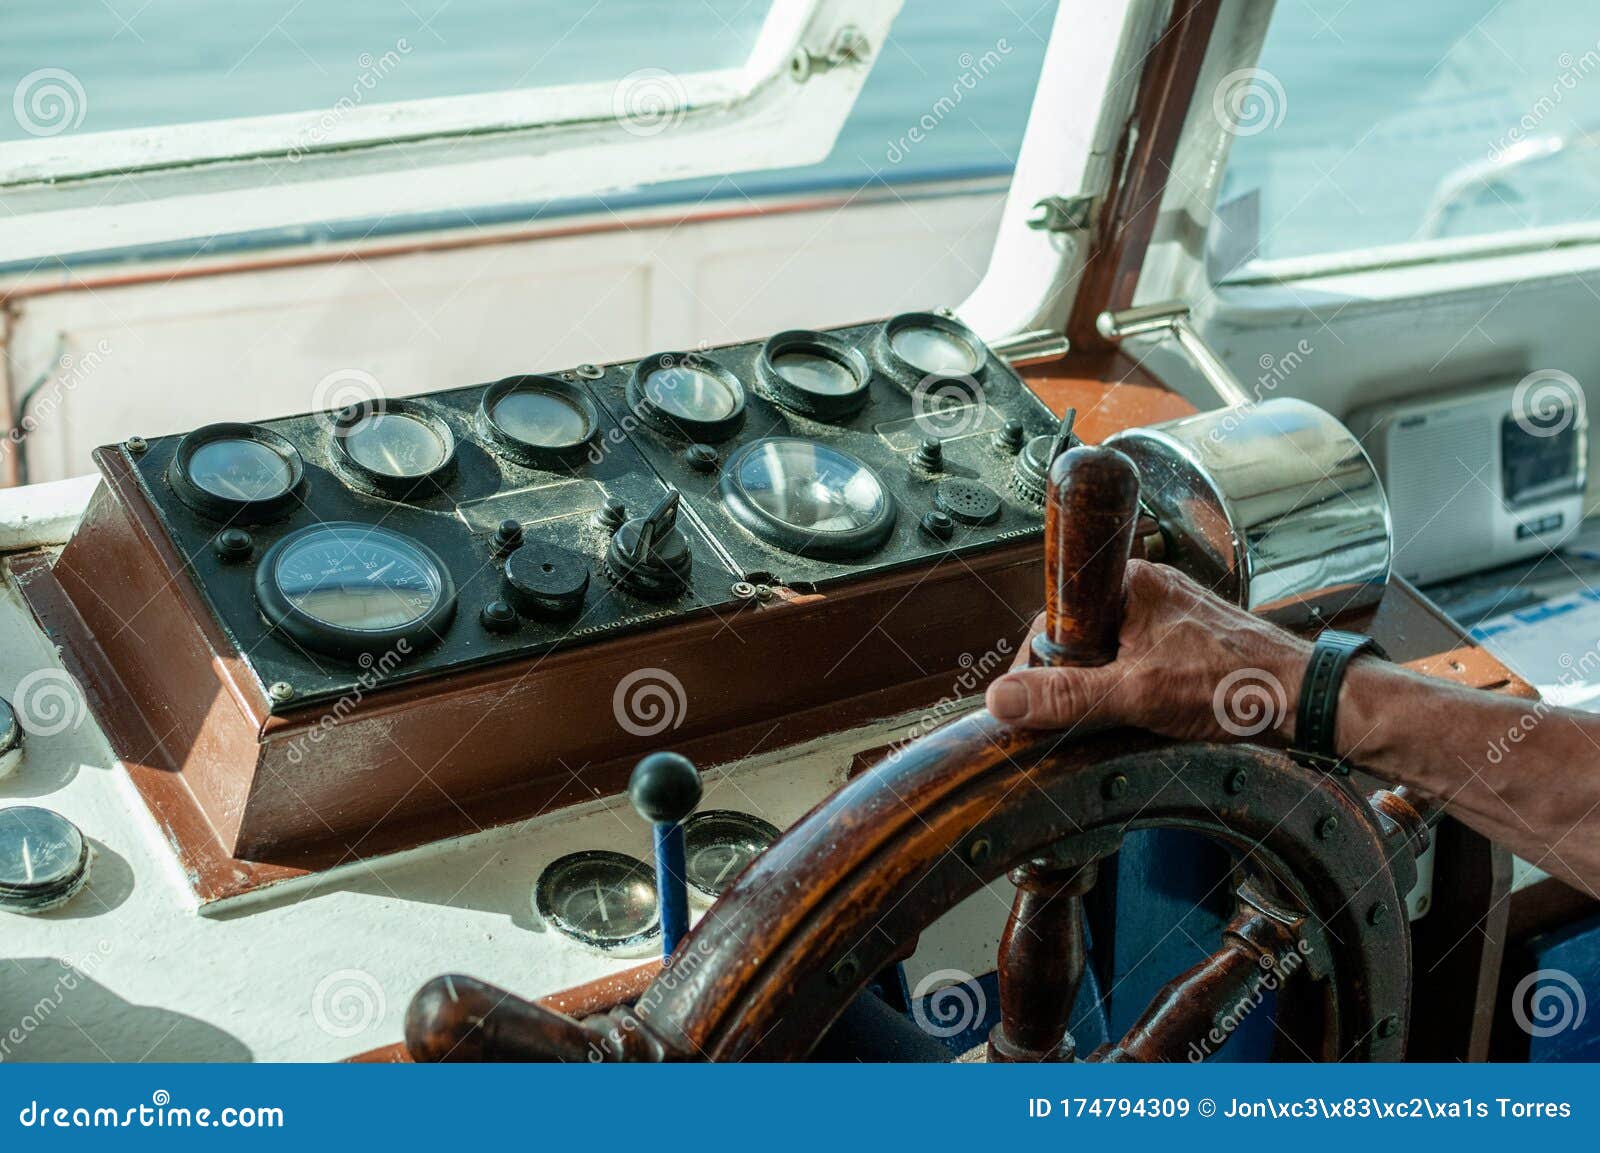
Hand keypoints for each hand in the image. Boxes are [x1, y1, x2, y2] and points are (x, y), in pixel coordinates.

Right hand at [984, 560, 1312, 744]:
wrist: (1307, 700)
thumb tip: (1002, 699)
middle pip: (1079, 637)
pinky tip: (1143, 716)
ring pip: (1108, 653)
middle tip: (1075, 719)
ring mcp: (1168, 615)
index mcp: (1128, 582)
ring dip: (1103, 689)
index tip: (1028, 702)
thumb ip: (1066, 697)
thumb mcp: (1136, 695)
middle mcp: (1146, 590)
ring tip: (1117, 718)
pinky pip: (1137, 662)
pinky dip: (1131, 691)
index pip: (1054, 618)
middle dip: (1072, 681)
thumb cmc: (1237, 684)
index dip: (1036, 664)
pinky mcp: (1185, 641)